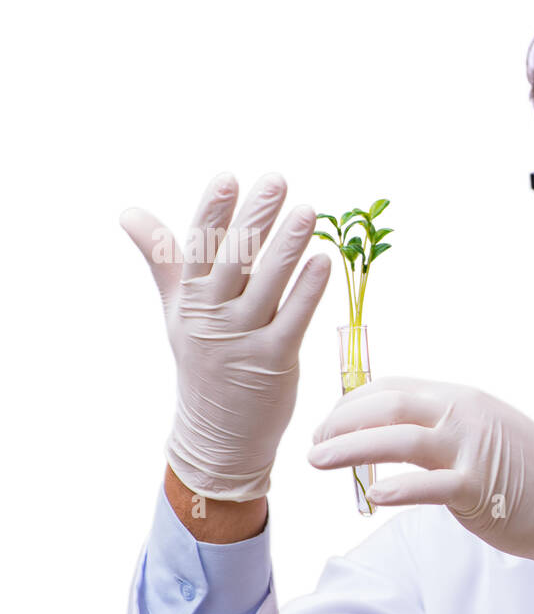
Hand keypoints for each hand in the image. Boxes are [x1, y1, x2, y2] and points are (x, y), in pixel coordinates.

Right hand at [120, 171, 330, 500]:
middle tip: (277, 181)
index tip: (227, 178)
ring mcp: (243, 339)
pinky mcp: (274, 360)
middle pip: (234, 260)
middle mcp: (212, 317)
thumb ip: (163, 260)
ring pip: (267, 285)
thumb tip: (129, 212)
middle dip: (255, 218)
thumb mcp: (176, 312)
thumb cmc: (202, 364)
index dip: (213, 213)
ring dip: (288, 246)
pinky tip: (324, 262)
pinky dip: (308, 290)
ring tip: (309, 211)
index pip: (197, 248)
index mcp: (188, 301)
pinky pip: (293, 319)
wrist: (217, 435)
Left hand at [307, 377, 533, 574]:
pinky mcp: (481, 488)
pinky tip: (373, 495)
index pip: (395, 388)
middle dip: (342, 422)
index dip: (353, 403)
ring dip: (352, 449)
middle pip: (390, 407)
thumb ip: (442, 429)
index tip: (327, 422)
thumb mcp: (484, 433)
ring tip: (318, 460)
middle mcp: (465, 415)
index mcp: (462, 399)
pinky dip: (398, 487)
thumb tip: (392, 434)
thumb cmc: (529, 472)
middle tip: (313, 441)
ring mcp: (473, 449)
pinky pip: (430, 486)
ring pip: (400, 440)